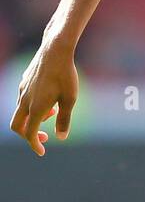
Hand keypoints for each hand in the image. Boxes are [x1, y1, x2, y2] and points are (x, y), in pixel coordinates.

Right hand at [9, 40, 78, 155]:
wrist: (55, 50)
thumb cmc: (66, 75)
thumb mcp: (70, 99)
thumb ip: (64, 120)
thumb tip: (60, 137)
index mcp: (35, 108)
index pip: (29, 133)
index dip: (34, 145)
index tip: (42, 151)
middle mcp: (25, 100)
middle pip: (17, 125)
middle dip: (28, 135)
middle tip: (44, 136)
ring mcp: (22, 90)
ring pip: (21, 112)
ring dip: (34, 118)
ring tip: (53, 112)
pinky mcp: (24, 81)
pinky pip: (23, 100)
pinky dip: (33, 106)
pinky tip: (48, 99)